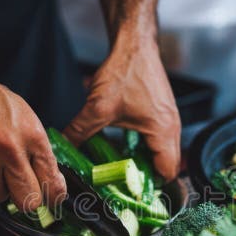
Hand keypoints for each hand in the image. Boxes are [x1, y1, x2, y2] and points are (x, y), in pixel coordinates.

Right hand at [0, 58, 65, 211]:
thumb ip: (32, 143)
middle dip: (24, 198)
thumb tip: (45, 173)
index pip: (51, 180)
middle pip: (29, 201)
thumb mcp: (16, 110)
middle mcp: (9, 150)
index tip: (50, 198)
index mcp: (30, 133)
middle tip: (16, 187)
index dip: (52, 194)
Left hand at [64, 37, 180, 180]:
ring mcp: (169, 121)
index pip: (167, 173)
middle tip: (121, 184)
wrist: (134, 44)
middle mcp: (172, 129)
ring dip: (143, 162)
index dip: (149, 187)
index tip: (128, 192)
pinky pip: (158, 140)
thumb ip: (80, 131)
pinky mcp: (162, 114)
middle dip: (144, 177)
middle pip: (165, 166)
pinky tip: (123, 146)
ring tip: (121, 168)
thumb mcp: (98, 107)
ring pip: (162, 154)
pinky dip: (143, 148)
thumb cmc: (126, 70)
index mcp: (164, 132)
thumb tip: (63, 148)